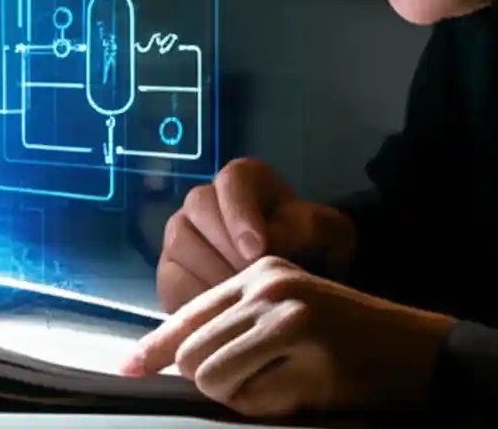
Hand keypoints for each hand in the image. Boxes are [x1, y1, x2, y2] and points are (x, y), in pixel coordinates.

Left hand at [125, 256, 454, 417]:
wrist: (420, 352)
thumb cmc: (347, 344)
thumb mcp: (285, 317)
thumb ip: (233, 330)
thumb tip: (171, 361)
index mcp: (257, 274)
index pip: (186, 314)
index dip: (153, 348)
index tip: (128, 370)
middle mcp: (266, 286)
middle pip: (191, 354)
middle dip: (211, 384)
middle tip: (258, 386)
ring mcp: (286, 315)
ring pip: (213, 377)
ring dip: (239, 398)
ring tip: (281, 388)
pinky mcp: (307, 350)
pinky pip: (251, 399)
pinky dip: (267, 408)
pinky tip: (301, 394)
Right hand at [158, 158, 356, 311]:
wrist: (298, 287)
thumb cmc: (313, 251)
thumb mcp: (327, 234)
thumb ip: (304, 226)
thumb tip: (265, 241)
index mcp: (244, 180)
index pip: (233, 180)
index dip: (241, 213)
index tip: (257, 250)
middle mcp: (205, 201)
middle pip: (199, 207)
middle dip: (226, 248)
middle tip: (250, 281)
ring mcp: (181, 235)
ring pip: (180, 243)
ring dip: (211, 274)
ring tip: (242, 302)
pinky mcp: (170, 271)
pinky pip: (170, 279)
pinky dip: (195, 299)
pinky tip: (221, 316)